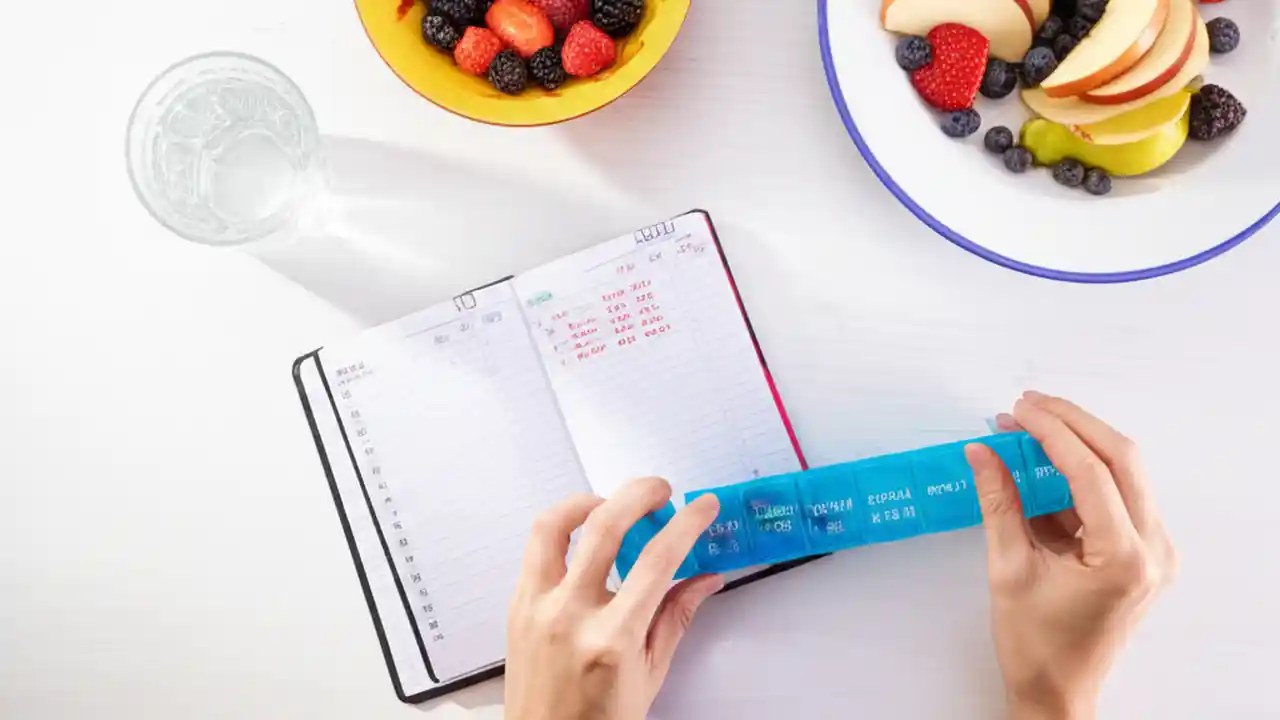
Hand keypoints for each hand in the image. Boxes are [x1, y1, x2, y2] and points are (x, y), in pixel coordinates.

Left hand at [504, 477, 723, 719]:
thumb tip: (705, 578)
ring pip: (553, 526)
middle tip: (661, 490)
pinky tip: (584, 533)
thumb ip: (676, 618)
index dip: (686, 525)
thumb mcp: (649, 675)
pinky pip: (536, 550)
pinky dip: (562, 529)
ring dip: (588, 501)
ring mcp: (536, 607)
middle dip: (638, 495)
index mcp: (610, 640)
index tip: (702, 507)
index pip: (656, 562)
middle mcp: (569, 616)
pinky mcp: (516, 605)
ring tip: (613, 501)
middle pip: (604, 527)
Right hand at [964, 392, 1177, 719]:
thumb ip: (999, 503)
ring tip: (1028, 430)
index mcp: (1125, 558)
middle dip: (1073, 423)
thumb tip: (983, 452)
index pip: (1091, 471)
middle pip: (1122, 459)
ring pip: (1125, 472)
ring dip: (1078, 445)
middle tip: (1027, 404)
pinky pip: (1116, 496)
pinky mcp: (1144, 552)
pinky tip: (1041, 466)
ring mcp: (1155, 551)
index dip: (1052, 431)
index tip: (1018, 410)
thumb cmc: (1035, 645)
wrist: (1058, 691)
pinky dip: (1080, 476)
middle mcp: (1154, 550)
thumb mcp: (1008, 568)